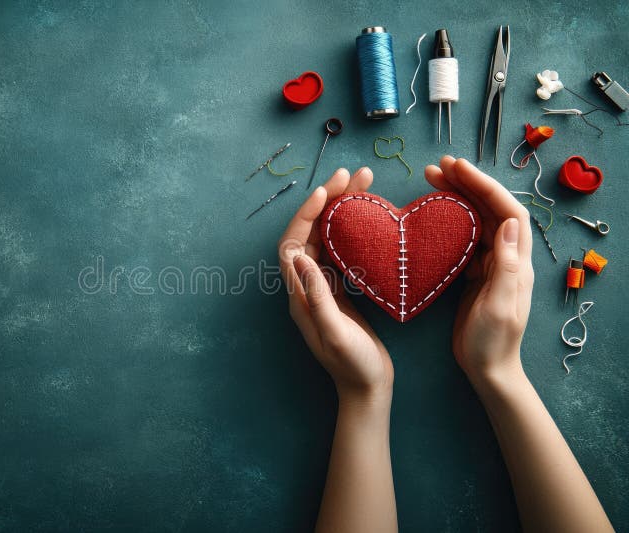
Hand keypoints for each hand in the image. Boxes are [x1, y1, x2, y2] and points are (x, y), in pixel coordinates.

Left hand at [278, 168, 392, 403]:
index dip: (306, 214)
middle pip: (310, 233)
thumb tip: (302, 259)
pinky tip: (369, 216)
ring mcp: (323, 287)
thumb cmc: (353, 367)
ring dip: (342, 209)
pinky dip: (352, 229)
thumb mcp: (336, 334)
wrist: (367, 390)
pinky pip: (341, 250)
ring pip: (327, 237)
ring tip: (364, 183)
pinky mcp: (340, 290)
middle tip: (353, 174)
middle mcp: (307, 286)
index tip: (327, 190)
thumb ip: (318, 298)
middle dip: (328, 201)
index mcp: (300, 295)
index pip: (293, 244)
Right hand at [424, 156, 533, 387]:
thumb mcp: (500, 305)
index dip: (485, 186)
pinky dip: (449, 222)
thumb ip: (505, 265)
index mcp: (516, 262)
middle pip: (490, 209)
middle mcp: (506, 257)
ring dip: (456, 198)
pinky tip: (433, 216)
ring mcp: (491, 265)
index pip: (506, 211)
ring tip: (432, 181)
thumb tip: (507, 223)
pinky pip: (464, 239)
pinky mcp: (475, 274)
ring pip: (475, 221)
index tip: (458, 169)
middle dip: (467, 184)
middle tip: (439, 166)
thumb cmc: (493, 342)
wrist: (488, 369)